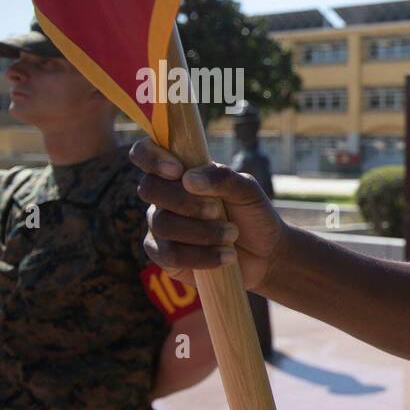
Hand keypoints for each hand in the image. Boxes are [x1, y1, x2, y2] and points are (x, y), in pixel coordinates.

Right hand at [129, 138, 288, 291]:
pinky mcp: (165, 256)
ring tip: (232, 235)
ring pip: (162, 224)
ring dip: (202, 231)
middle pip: (149, 188)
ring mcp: (160, 226)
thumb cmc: (253, 215)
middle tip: (218, 210)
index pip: (145, 152)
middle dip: (185, 201)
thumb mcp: (248, 191)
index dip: (151, 157)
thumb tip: (189, 179)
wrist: (265, 254)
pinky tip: (226, 256)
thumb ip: (223, 177)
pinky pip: (170, 255)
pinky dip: (202, 255)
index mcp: (180, 172)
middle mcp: (164, 197)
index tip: (178, 170)